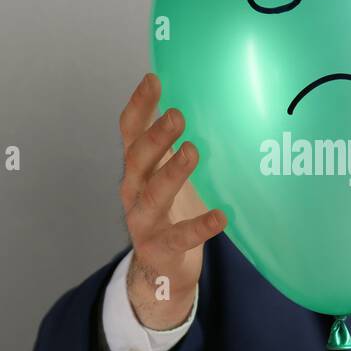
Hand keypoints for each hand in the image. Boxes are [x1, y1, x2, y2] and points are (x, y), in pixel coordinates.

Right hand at [118, 73, 226, 329]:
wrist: (159, 270)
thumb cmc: (169, 211)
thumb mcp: (165, 174)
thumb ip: (172, 145)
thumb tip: (196, 99)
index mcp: (136, 168)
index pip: (130, 131)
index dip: (138, 105)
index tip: (154, 79)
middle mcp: (133, 191)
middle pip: (137, 159)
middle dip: (155, 136)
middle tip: (177, 116)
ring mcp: (143, 221)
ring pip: (153, 195)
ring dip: (171, 172)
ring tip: (192, 152)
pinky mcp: (159, 248)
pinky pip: (179, 237)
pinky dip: (199, 226)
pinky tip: (220, 216)